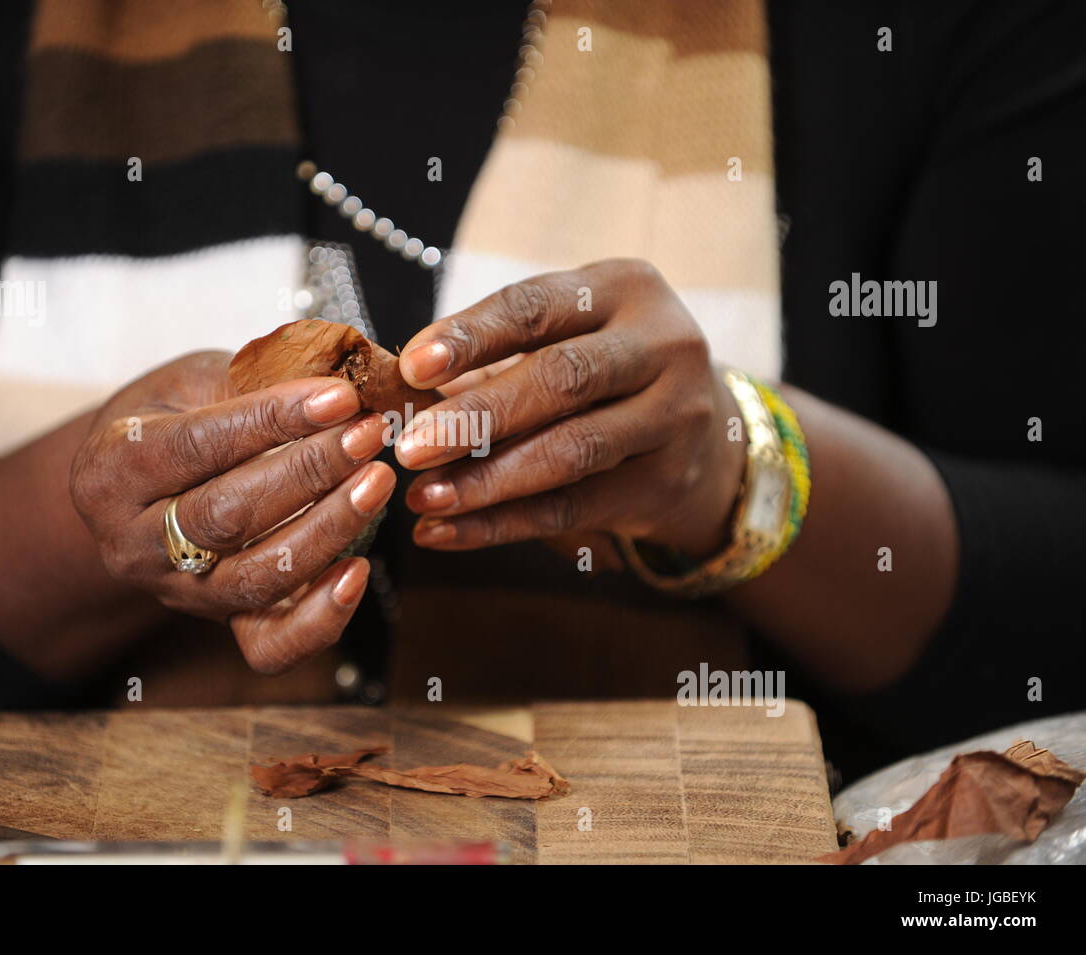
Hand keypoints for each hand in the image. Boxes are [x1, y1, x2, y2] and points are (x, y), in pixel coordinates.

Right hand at [69, 351, 394, 673]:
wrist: (136, 487)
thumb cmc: (174, 419)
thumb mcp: (194, 381)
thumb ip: (254, 380)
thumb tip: (343, 373)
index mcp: (113, 466)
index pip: (200, 444)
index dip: (274, 419)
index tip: (340, 397)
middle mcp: (132, 540)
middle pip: (226, 515)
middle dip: (309, 472)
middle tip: (368, 435)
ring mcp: (175, 590)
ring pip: (254, 578)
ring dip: (327, 530)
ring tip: (377, 483)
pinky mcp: (216, 622)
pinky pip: (269, 646)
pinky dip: (320, 617)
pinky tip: (358, 571)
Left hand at [395, 259, 745, 557]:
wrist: (706, 433)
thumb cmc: (604, 374)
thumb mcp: (564, 339)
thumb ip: (491, 357)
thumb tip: (396, 391)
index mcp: (625, 289)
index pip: (537, 306)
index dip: (472, 336)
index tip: (412, 365)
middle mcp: (663, 345)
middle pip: (561, 379)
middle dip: (477, 415)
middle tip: (409, 446)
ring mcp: (676, 416)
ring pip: (571, 451)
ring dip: (486, 480)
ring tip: (422, 497)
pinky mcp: (667, 483)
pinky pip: (573, 508)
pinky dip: (502, 524)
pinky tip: (446, 532)